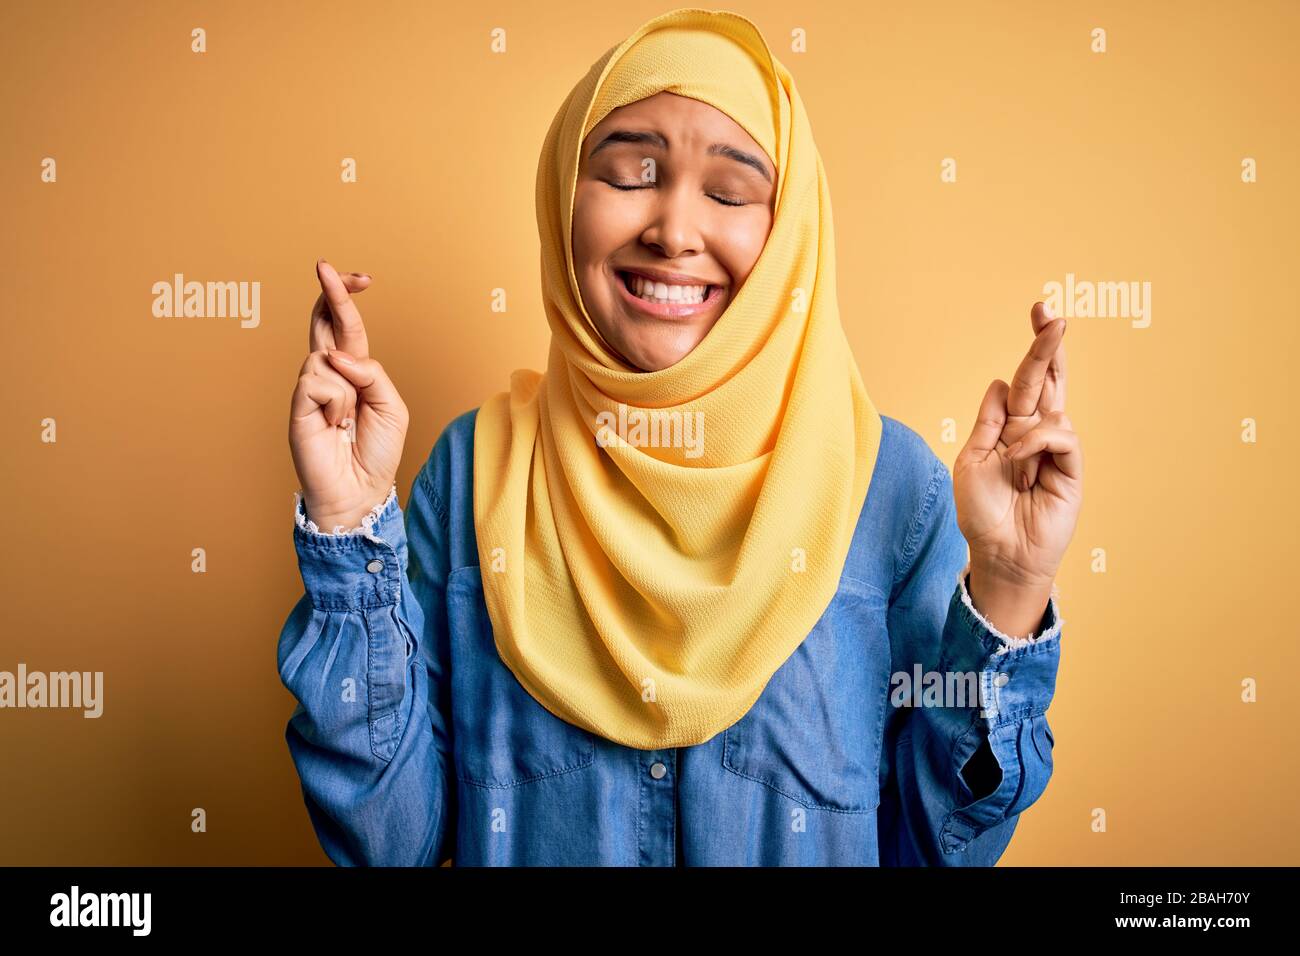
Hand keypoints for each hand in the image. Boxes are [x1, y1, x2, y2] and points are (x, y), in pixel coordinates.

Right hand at [288, 259, 408, 529]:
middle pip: (323, 321)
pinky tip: (334, 427)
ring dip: (349, 388)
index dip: (348, 298)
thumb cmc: (377, 451)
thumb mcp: (391, 405)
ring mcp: (310, 388)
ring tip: (348, 420)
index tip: (361, 277)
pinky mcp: (297, 406)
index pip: (346, 325)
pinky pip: (320, 382)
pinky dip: (336, 403)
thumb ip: (371, 372)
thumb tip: (336, 354)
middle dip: (329, 292)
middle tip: (325, 265)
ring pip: (327, 357)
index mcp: (353, 370)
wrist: (361, 491)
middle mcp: (328, 374)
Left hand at [953, 302, 1082, 632]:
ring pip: (1055, 406)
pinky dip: (1040, 440)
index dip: (1035, 346)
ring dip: (1026, 426)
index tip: (1041, 309)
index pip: (1025, 378)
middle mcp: (1036, 432)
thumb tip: (999, 383)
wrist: (998, 554)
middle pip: (1048, 379)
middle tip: (1052, 312)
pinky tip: (1024, 459)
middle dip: (1049, 345)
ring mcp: (1056, 450)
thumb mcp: (972, 459)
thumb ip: (988, 422)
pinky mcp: (1072, 469)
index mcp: (1010, 426)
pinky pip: (1064, 435)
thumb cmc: (981, 512)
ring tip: (1012, 460)